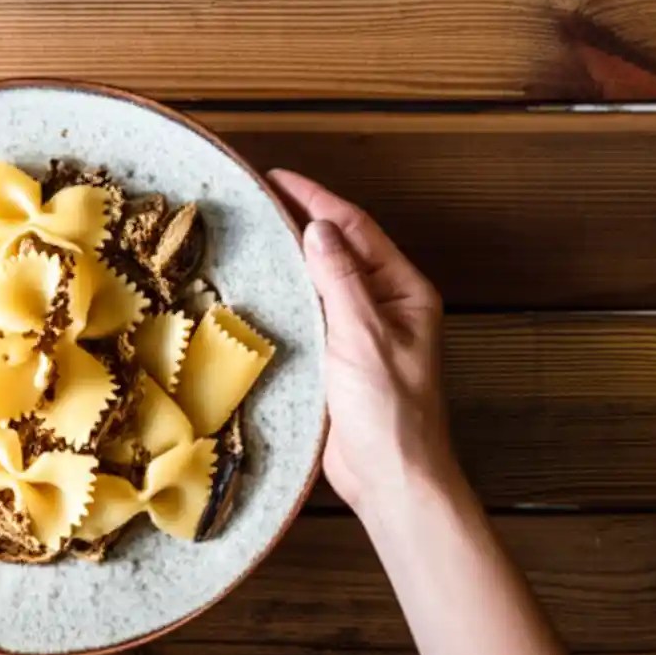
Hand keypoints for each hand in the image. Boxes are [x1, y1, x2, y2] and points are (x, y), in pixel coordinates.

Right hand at [268, 170, 455, 515]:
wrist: (390, 477)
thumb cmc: (389, 410)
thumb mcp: (364, 337)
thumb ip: (341, 280)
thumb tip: (318, 228)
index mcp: (403, 292)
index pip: (356, 229)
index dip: (317, 199)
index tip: (278, 178)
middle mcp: (383, 305)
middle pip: (339, 249)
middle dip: (302, 219)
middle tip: (257, 198)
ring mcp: (360, 332)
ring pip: (322, 280)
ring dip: (292, 255)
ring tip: (252, 233)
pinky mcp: (336, 359)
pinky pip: (309, 313)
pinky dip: (286, 294)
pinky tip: (259, 287)